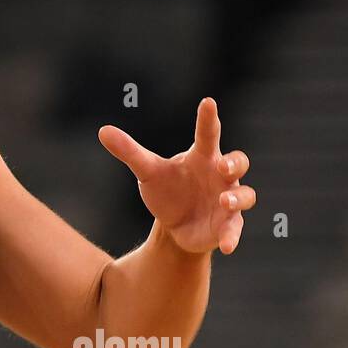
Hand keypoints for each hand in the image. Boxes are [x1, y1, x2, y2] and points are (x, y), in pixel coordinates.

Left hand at [97, 97, 255, 254]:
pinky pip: (235, 229)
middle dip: (235, 163)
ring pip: (245, 195)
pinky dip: (233, 237)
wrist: (174, 226)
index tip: (207, 102)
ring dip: (237, 198)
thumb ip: (129, 151)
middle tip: (223, 165)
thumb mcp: (147, 172)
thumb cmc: (166, 191)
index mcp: (202, 157)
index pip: (208, 134)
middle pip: (238, 162)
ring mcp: (228, 200)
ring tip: (224, 201)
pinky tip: (226, 246)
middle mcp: (221, 176)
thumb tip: (103, 131)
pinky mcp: (228, 225)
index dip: (208, 118)